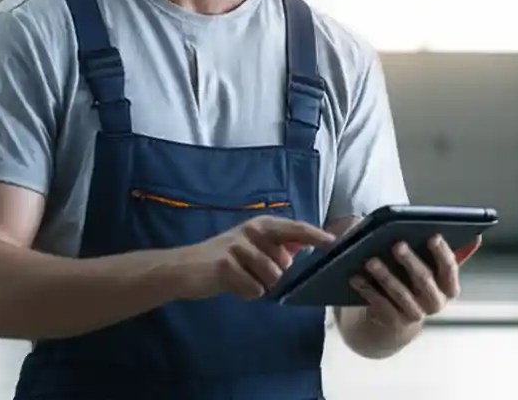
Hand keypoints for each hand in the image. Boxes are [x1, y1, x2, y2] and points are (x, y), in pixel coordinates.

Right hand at [177, 216, 335, 300]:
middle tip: (251, 273)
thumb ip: (276, 247)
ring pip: (271, 279)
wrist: (185, 268)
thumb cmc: (223, 260)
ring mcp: (239, 247)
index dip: (314, 236)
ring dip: (258, 286)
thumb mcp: (251, 247)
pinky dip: (245, 293)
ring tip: (239, 279)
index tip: (332, 243)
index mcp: (261, 225)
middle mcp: (252, 231)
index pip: (295, 228)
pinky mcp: (228, 265)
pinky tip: (230, 285)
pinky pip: (254, 290)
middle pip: (284, 264)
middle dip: (274, 277)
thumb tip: (303, 246)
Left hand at [348, 234, 481, 328]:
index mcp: (448, 285)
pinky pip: (381, 305)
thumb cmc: (409, 280)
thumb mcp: (425, 265)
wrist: (389, 320)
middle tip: (397, 244)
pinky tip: (356, 277)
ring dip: (385, 276)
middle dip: (411, 261)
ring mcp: (415, 315)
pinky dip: (368, 290)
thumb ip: (441, 251)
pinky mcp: (394, 323)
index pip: (450, 268)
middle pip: (425, 280)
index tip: (432, 236)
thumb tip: (477, 237)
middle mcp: (436, 302)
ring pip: (401, 294)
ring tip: (370, 260)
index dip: (443, 253)